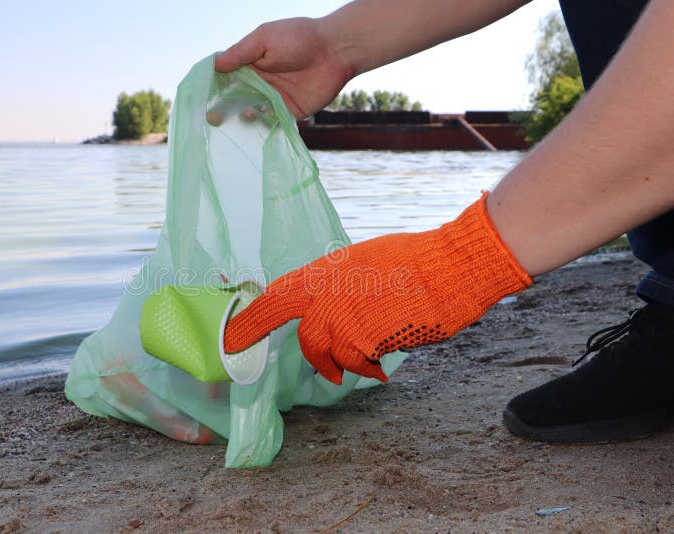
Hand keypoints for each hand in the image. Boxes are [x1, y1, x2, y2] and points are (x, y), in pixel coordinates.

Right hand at [214, 17, 353, 118]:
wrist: (336, 50)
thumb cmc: (300, 37)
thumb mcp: (265, 38)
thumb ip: (241, 52)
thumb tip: (214, 64)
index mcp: (251, 64)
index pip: (227, 79)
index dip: (214, 88)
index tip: (201, 98)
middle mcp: (261, 83)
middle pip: (236, 99)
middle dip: (223, 109)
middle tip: (212, 118)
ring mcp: (275, 99)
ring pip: (252, 113)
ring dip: (242, 117)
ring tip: (235, 118)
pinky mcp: (291, 112)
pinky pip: (273, 122)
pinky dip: (262, 125)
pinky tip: (255, 123)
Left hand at [224, 194, 531, 383]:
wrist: (449, 267)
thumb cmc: (417, 260)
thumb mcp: (366, 261)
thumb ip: (342, 284)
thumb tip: (331, 304)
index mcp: (328, 271)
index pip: (278, 295)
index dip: (252, 316)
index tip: (233, 333)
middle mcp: (327, 293)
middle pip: (291, 329)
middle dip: (257, 337)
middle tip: (240, 349)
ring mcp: (342, 318)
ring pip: (323, 353)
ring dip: (338, 365)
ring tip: (359, 367)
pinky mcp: (363, 341)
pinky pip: (356, 365)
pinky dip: (368, 370)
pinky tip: (383, 370)